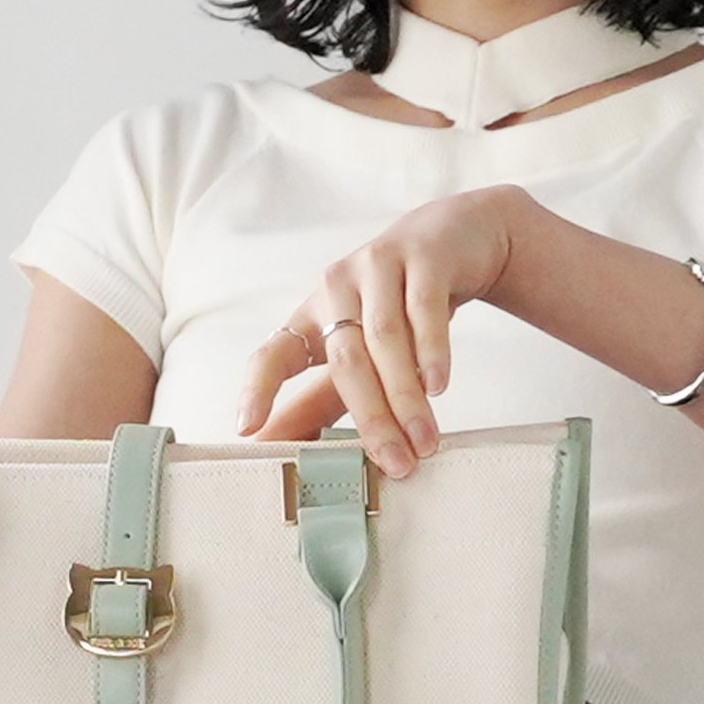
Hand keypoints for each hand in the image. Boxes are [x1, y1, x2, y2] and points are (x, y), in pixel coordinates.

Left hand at [234, 185, 523, 477]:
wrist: (456, 240)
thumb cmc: (399, 308)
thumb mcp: (360, 354)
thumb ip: (321, 403)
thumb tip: (277, 449)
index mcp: (310, 317)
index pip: (272, 356)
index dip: (257, 391)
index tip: (247, 429)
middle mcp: (335, 288)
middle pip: (344, 360)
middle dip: (372, 417)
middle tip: (396, 463)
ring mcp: (377, 266)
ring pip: (385, 338)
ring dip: (406, 395)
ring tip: (424, 439)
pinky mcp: (422, 256)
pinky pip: (424, 308)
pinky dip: (431, 350)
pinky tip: (438, 385)